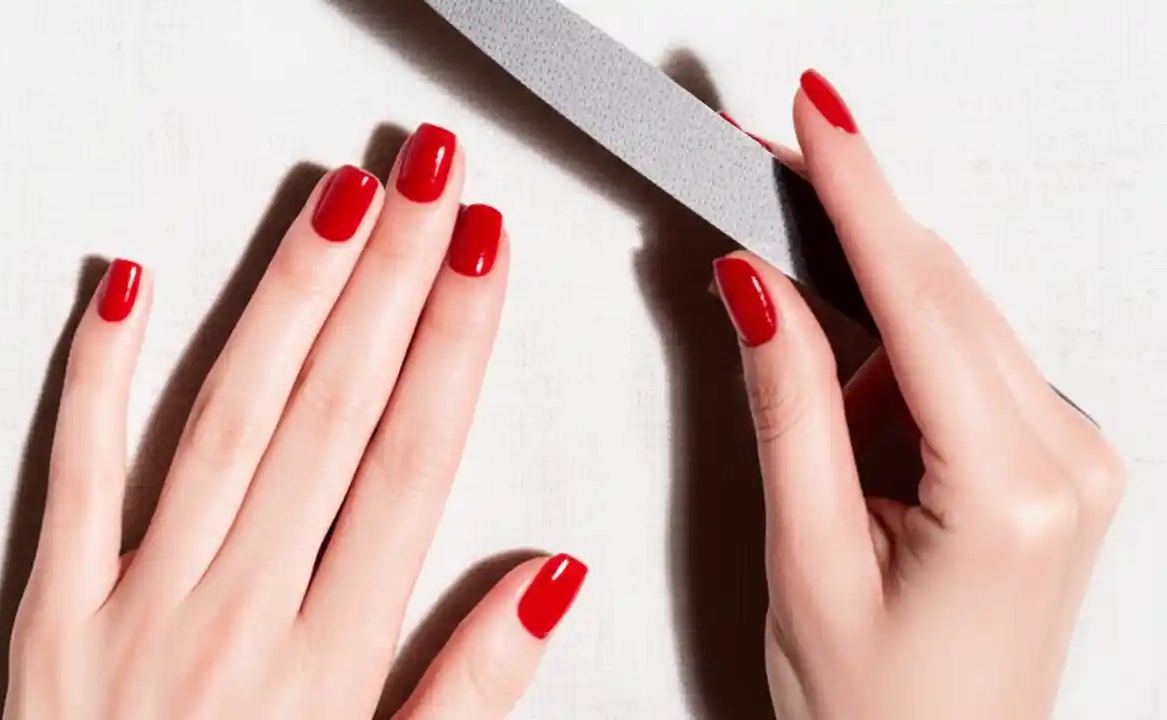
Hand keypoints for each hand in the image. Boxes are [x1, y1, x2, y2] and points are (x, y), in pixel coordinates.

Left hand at [6, 123, 586, 718]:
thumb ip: (471, 688)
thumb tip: (549, 580)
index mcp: (330, 659)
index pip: (414, 462)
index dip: (455, 341)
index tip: (482, 253)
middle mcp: (238, 609)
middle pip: (335, 410)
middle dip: (390, 277)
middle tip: (426, 180)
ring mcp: (139, 598)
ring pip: (228, 415)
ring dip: (289, 296)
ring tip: (337, 202)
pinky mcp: (55, 607)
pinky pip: (75, 471)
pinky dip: (100, 373)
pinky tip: (133, 286)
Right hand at [717, 71, 1124, 719]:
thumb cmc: (879, 710)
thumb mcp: (805, 558)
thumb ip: (785, 407)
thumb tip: (756, 287)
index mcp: (1015, 492)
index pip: (919, 300)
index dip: (856, 192)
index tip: (814, 116)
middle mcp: (1068, 460)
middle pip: (940, 293)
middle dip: (845, 229)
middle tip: (759, 179)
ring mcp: (1069, 457)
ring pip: (949, 321)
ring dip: (859, 303)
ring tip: (788, 343)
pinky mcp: (1047, 461)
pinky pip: (961, 363)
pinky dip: (891, 348)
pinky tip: (843, 383)